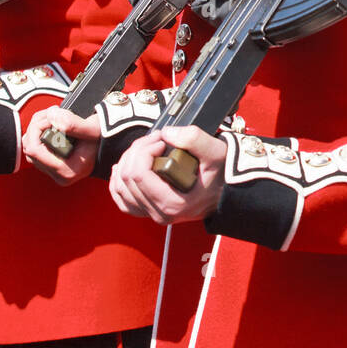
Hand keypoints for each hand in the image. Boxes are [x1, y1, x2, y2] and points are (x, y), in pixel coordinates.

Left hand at [22, 107, 99, 185]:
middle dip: (36, 126)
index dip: (37, 128)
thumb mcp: (93, 128)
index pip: (34, 150)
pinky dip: (39, 134)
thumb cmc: (106, 137)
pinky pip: (36, 149)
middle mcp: (59, 175)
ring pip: (30, 149)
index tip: (51, 115)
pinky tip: (52, 124)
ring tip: (52, 116)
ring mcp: (55, 172)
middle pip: (29, 149)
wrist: (114, 143)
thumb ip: (73, 123)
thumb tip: (52, 116)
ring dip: (37, 128)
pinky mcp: (53, 166)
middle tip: (52, 112)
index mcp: (66, 171)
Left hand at [110, 126, 226, 223]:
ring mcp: (152, 213)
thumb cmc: (222, 174)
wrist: (227, 191)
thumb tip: (166, 133)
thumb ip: (193, 138)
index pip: (138, 174)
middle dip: (136, 151)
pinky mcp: (149, 211)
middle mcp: (159, 213)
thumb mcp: (215, 151)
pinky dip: (118, 181)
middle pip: (127, 178)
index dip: (144, 149)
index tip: (161, 139)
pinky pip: (122, 199)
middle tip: (156, 139)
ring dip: (127, 162)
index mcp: (172, 203)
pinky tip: (124, 167)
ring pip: (120, 187)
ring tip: (145, 149)